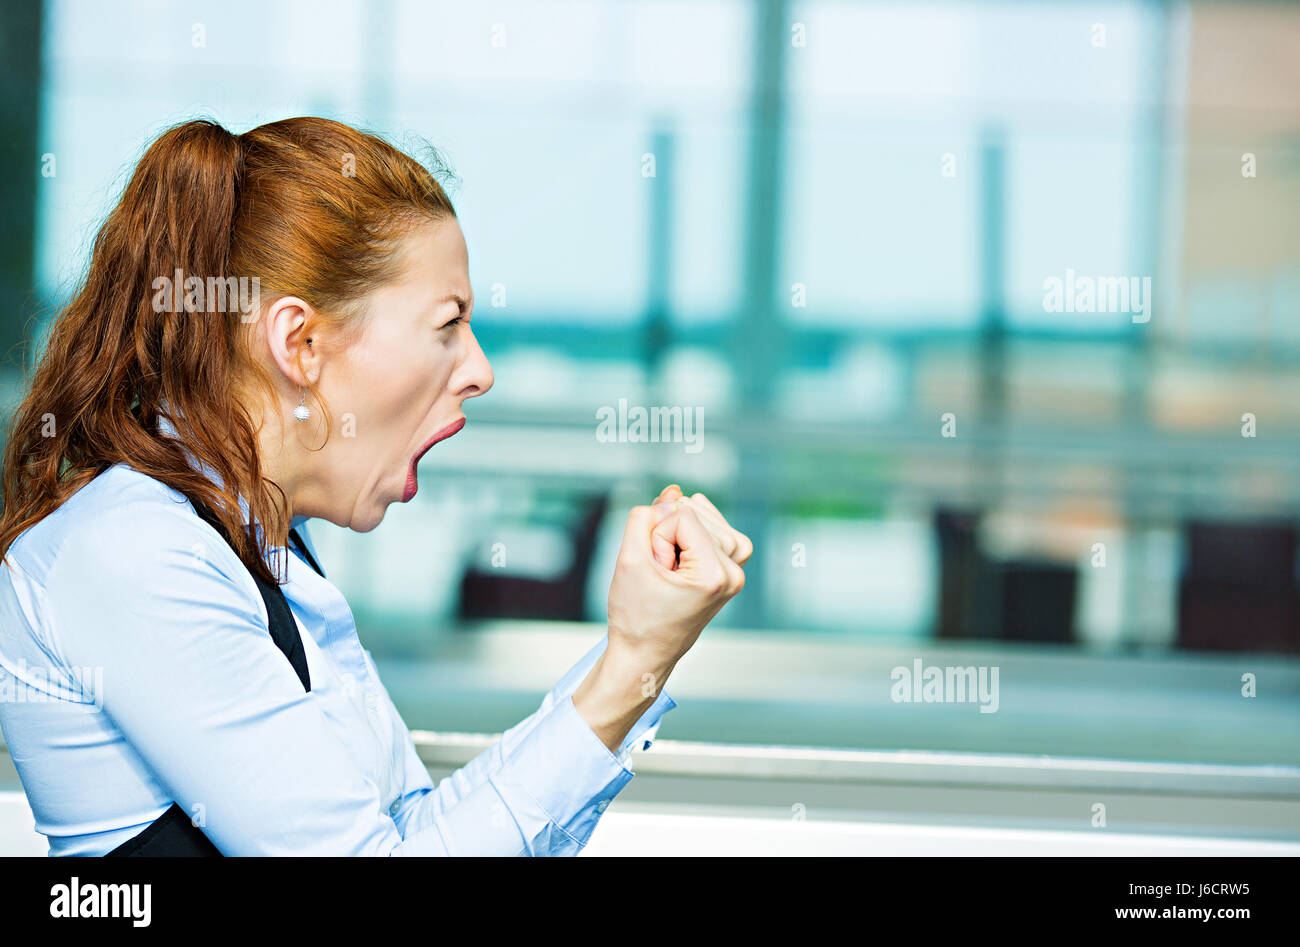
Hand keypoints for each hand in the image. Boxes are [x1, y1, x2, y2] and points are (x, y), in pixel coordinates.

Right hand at [605, 497, 746, 667]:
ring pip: (706, 517)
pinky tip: (681, 546)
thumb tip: (673, 491)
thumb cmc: (635, 616)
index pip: (680, 515)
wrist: (645, 653)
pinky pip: (719, 528)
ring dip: (679, 533)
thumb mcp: (629, 560)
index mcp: (716, 575)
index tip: (653, 571)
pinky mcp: (732, 570)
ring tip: (667, 570)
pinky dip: (696, 529)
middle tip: (660, 574)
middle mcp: (734, 572)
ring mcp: (736, 572)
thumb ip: (644, 517)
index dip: (655, 537)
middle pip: (695, 513)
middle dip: (667, 534)